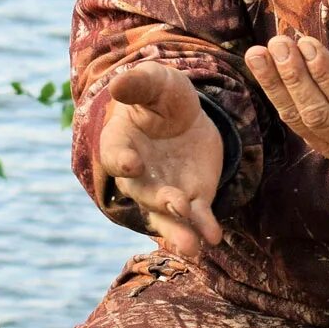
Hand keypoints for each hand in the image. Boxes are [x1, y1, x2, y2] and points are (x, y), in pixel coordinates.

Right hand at [97, 62, 225, 257]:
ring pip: (167, 216)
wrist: (186, 116)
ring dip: (177, 231)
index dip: (121, 160)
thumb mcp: (155, 81)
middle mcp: (138, 175)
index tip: (131, 164)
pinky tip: (213, 236)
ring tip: (190, 247)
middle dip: (159, 200)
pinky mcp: (194, 198)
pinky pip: (197, 217)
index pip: (115, 155)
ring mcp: (165, 190)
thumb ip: (138, 84)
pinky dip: (204, 227)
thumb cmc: (161, 95)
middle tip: (175, 205)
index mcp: (120, 143)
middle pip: (143, 193)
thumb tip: (117, 83)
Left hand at [244, 36, 328, 164]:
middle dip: (296, 78)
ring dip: (276, 84)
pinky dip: (273, 88)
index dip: (327, 75)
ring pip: (300, 118)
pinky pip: (291, 116)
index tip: (307, 43)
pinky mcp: (316, 141)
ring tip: (258, 53)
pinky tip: (259, 61)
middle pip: (321, 115)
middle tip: (279, 43)